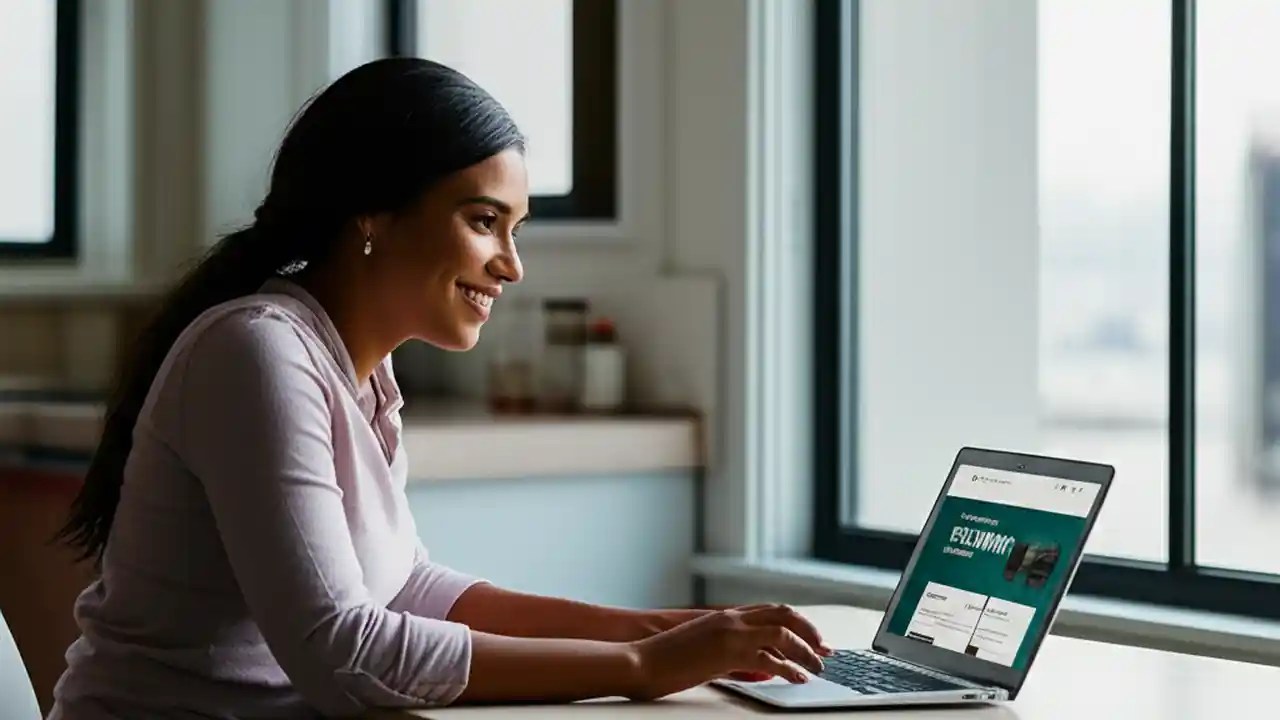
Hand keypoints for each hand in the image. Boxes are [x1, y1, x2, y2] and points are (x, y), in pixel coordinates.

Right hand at [627, 604, 832, 699]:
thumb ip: (732, 654)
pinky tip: (797, 678)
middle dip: (809, 630)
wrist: (640, 659)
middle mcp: (731, 619)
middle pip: (783, 615)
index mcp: (725, 616)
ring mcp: (730, 634)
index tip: (814, 636)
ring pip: (782, 634)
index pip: (771, 610)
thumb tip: (760, 666)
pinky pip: (769, 659)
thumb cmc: (666, 658)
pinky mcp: (727, 653)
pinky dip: (789, 669)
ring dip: (805, 650)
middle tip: (824, 649)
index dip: (797, 622)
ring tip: (816, 666)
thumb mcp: (704, 649)